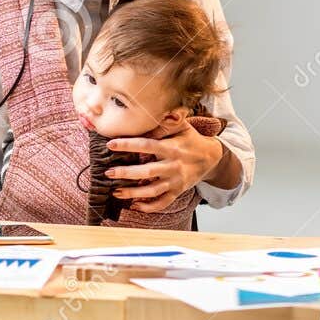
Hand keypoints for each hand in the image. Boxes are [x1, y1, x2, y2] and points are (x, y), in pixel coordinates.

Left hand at [105, 121, 225, 212]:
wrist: (212, 157)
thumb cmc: (191, 139)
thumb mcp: (183, 126)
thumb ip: (169, 120)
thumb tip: (156, 112)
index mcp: (172, 148)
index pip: (147, 145)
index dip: (128, 145)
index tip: (110, 144)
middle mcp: (173, 166)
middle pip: (148, 171)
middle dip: (127, 173)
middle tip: (108, 173)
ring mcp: (176, 181)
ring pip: (153, 191)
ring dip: (133, 193)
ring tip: (115, 192)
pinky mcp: (177, 191)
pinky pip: (163, 202)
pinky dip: (149, 207)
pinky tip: (134, 206)